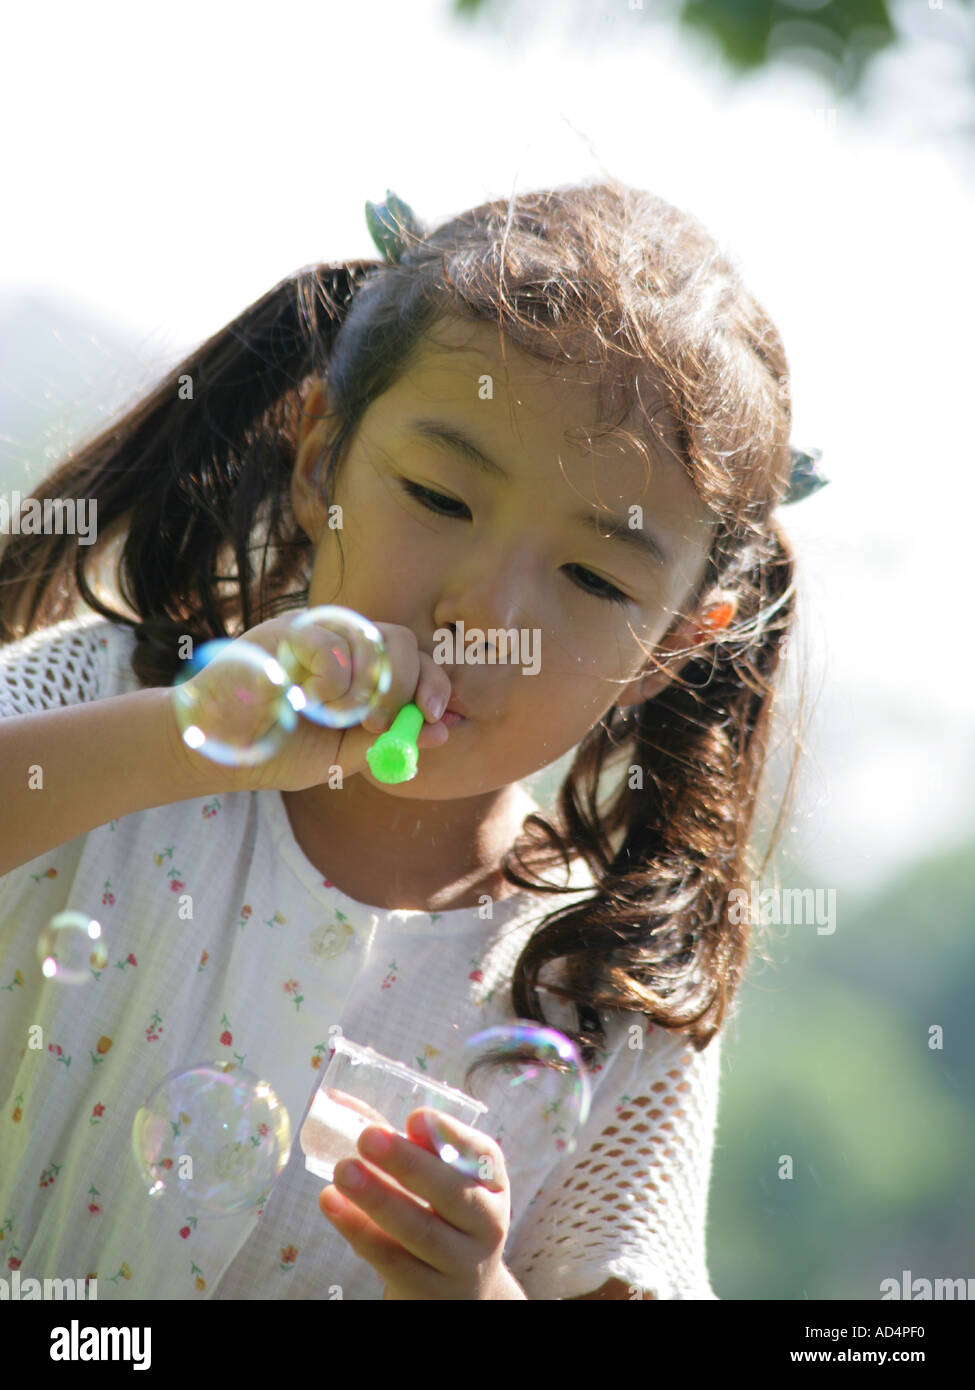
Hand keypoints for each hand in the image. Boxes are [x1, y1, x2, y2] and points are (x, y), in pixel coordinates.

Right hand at [172, 610, 451, 794]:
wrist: (219, 750)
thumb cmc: (278, 751)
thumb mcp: (342, 756)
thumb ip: (388, 741)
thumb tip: (442, 732)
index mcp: (362, 671)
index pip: (414, 662)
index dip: (433, 684)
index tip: (434, 716)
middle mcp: (344, 644)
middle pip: (401, 641)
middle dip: (402, 685)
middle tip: (379, 723)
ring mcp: (317, 631)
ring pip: (371, 636)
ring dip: (363, 688)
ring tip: (332, 716)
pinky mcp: (289, 628)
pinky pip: (331, 643)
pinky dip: (330, 680)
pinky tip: (305, 701)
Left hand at [318, 1108, 526, 1299]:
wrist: (460, 1293)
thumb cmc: (440, 1216)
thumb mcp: (437, 1179)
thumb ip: (396, 1140)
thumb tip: (336, 1100)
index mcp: (492, 1183)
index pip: (483, 1155)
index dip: (451, 1135)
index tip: (414, 1117)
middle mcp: (486, 1223)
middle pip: (451, 1193)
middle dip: (408, 1164)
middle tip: (368, 1137)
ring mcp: (460, 1263)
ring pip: (419, 1231)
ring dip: (378, 1199)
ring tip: (343, 1171)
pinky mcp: (428, 1293)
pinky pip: (392, 1261)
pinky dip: (359, 1231)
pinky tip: (332, 1204)